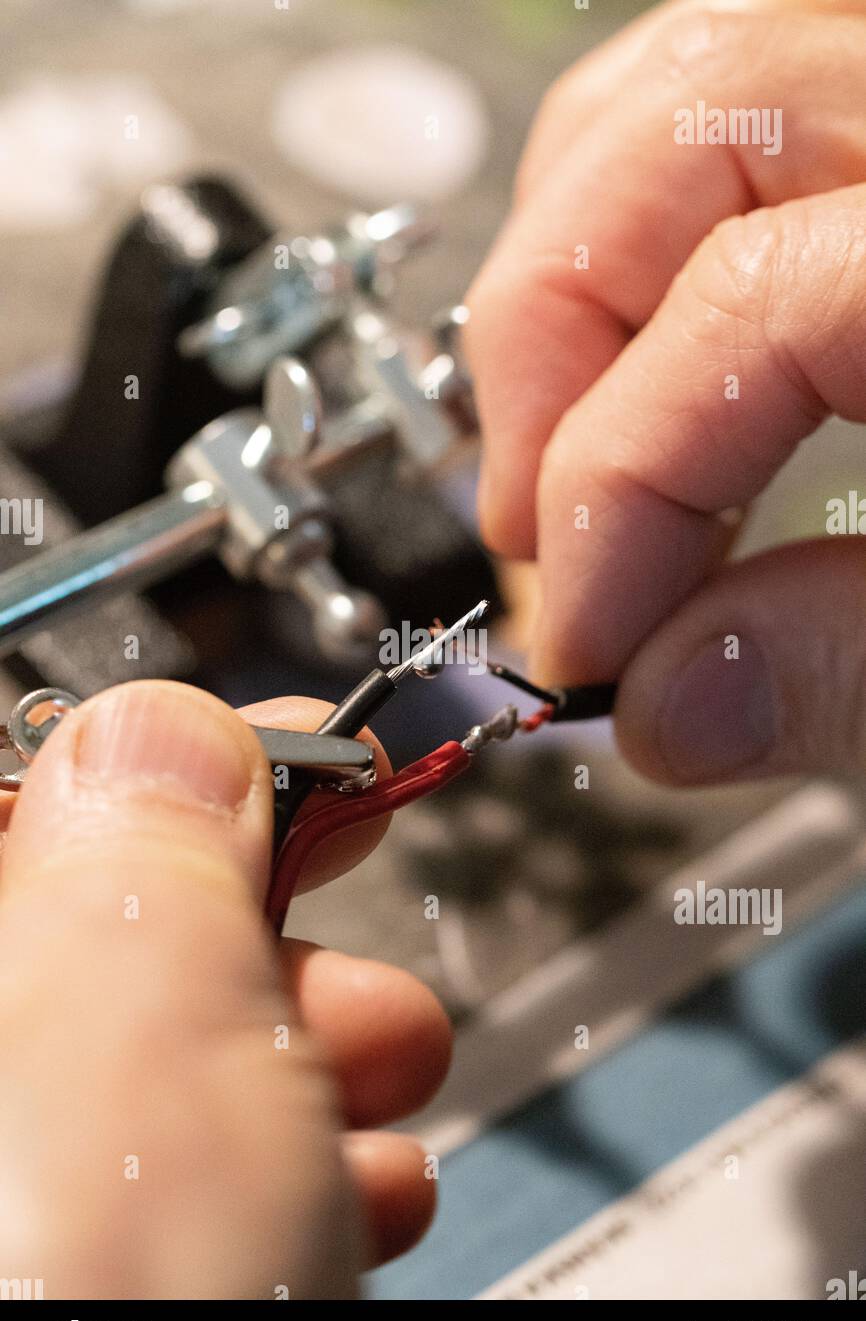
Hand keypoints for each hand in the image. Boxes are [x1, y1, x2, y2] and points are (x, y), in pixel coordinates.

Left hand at [0, 680, 449, 1297]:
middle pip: (109, 926)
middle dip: (264, 898)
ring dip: (316, 1039)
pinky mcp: (118, 1274)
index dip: (159, 755)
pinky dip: (306, 1161)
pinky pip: (201, 1177)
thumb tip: (166, 728)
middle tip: (358, 858)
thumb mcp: (140, 1019)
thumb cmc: (106, 1319)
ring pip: (174, 1054)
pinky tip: (367, 1190)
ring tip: (391, 1068)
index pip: (21, 799)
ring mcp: (40, 1188)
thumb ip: (145, 836)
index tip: (290, 743)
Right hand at [466, 0, 865, 783]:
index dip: (620, 498)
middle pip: (674, 132)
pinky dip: (638, 223)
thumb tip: (671, 706)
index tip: (585, 646)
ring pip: (675, 83)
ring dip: (571, 264)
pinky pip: (720, 106)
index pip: (748, 311)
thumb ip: (854, 672)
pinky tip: (631, 350)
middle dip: (546, 348)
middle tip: (532, 531)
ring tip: (557, 440)